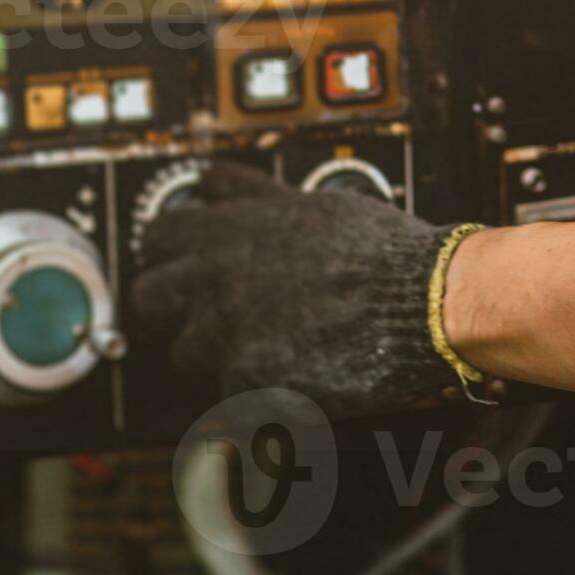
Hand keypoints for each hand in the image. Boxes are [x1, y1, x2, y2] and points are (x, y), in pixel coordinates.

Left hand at [132, 164, 458, 419]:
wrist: (424, 301)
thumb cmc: (378, 250)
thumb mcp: (307, 203)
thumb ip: (246, 193)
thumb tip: (205, 177)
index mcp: (229, 232)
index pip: (158, 239)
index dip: (167, 253)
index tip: (178, 262)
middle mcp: (218, 283)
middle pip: (149, 301)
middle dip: (170, 310)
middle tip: (206, 313)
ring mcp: (231, 336)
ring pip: (187, 354)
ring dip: (216, 351)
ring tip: (263, 344)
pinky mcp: (253, 386)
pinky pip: (228, 397)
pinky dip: (252, 392)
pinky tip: (289, 374)